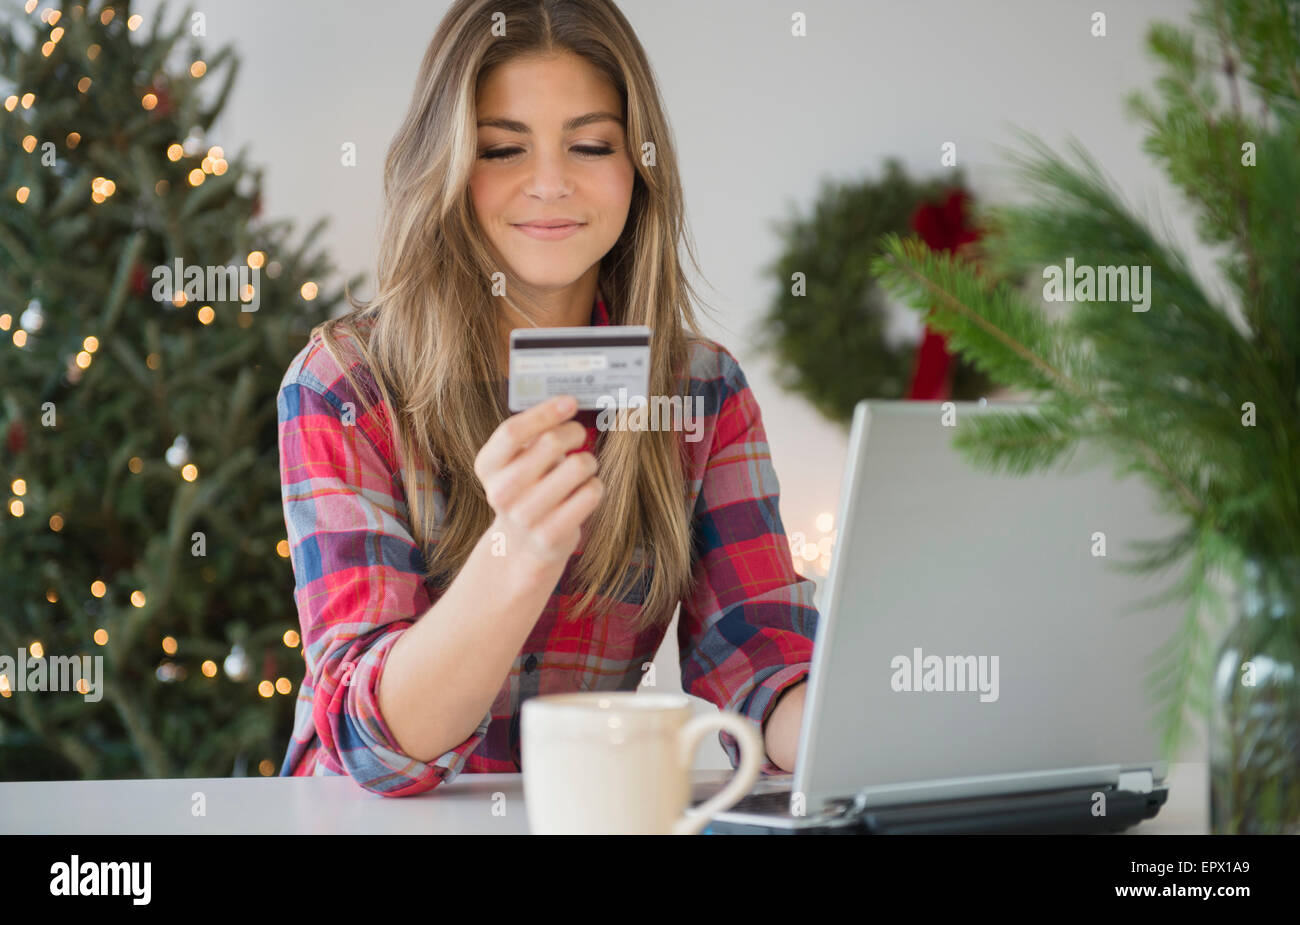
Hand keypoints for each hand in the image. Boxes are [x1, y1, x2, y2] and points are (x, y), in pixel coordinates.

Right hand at [474, 395, 602, 571]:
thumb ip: (534, 433)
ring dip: (588, 461)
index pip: (512, 431)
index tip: (570, 402)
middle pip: (550, 443)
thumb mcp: (516, 461)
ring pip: (578, 466)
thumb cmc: (526, 489)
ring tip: (582, 468)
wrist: (521, 546)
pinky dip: (595, 486)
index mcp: (488, 465)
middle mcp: (501, 491)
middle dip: (574, 432)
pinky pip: (590, 493)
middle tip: (579, 435)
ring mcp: (524, 516)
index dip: (545, 412)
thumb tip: (568, 403)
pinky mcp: (550, 535)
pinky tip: (585, 490)